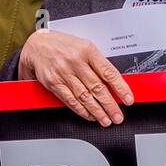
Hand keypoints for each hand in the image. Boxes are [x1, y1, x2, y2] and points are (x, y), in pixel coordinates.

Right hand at [18, 29, 132, 126]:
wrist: (37, 45)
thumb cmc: (63, 46)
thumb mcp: (84, 47)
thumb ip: (98, 63)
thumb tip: (113, 84)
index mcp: (88, 50)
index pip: (108, 72)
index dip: (120, 88)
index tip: (128, 99)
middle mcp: (76, 61)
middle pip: (97, 87)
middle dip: (110, 105)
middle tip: (118, 116)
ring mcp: (64, 73)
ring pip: (84, 96)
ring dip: (97, 111)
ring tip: (106, 120)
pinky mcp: (54, 83)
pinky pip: (70, 100)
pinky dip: (81, 110)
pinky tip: (89, 115)